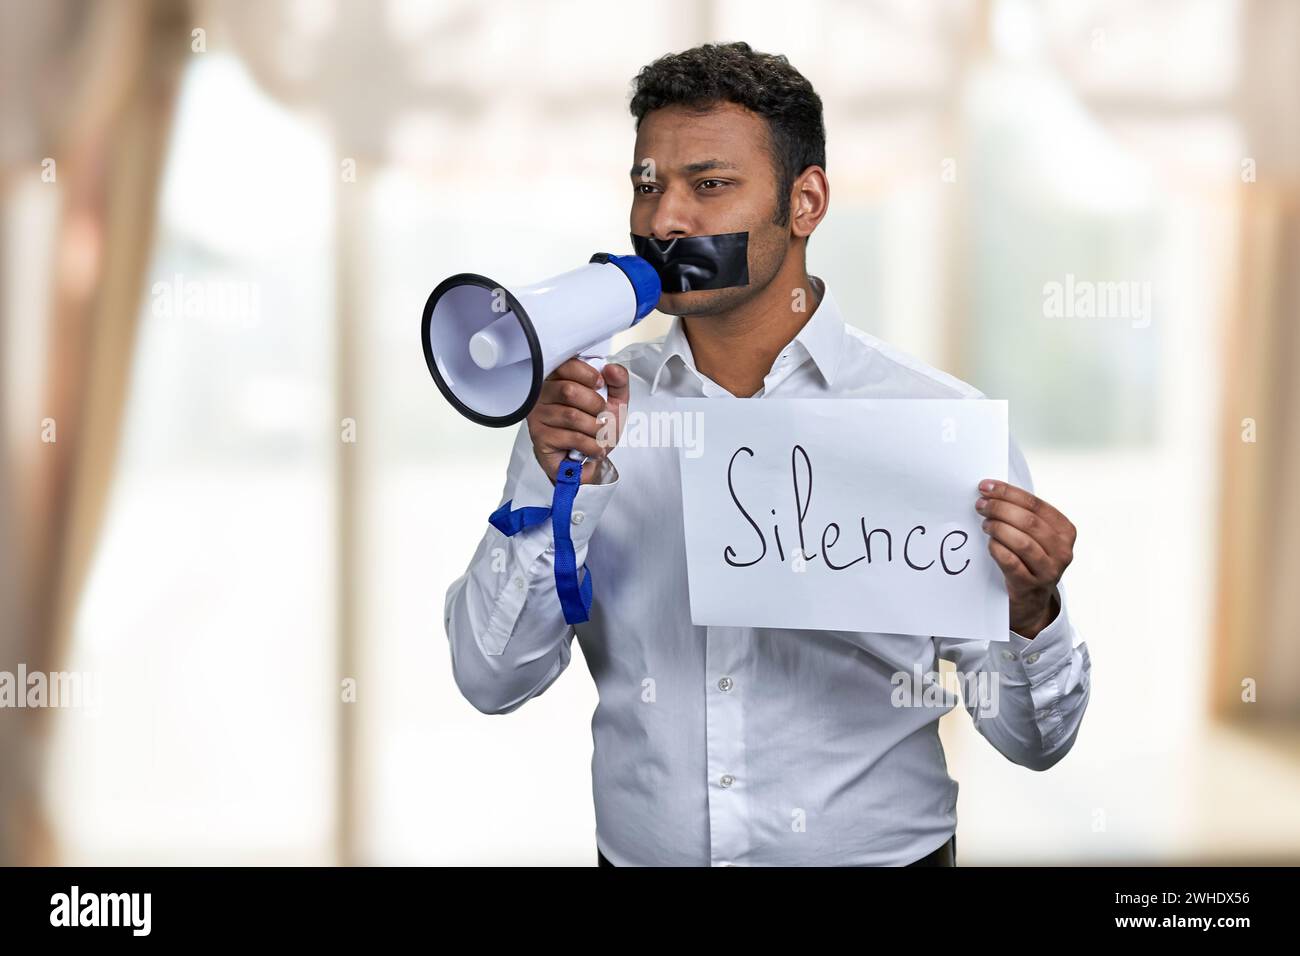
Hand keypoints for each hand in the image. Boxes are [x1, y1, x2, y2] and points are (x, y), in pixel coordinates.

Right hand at [526, 359, 629, 485]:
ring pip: (572, 416)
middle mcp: (544, 394)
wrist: (588, 459)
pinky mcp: (540, 437)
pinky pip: (572, 437)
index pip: (566, 365)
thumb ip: (618, 382)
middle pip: (569, 391)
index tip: (600, 384)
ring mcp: (538, 416)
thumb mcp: (615, 401)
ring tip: (600, 435)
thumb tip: (611, 369)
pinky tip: (594, 448)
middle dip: (596, 406)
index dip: (587, 374)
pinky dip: (592, 445)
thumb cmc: (596, 427)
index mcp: (559, 379)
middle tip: (603, 417)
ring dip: (596, 429)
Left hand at [974, 479, 1075, 638]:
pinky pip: (1011, 562)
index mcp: (1065, 531)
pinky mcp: (1031, 585)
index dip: (1009, 493)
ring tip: (985, 524)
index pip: (1036, 505)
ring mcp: (1048, 570)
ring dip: (998, 528)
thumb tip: (991, 492)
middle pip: (1028, 522)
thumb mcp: (1036, 537)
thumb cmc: (1030, 559)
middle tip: (981, 505)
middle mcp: (1062, 550)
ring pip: (1022, 542)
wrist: (1032, 600)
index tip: (986, 487)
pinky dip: (998, 549)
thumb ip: (1022, 515)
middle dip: (1000, 508)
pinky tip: (990, 543)